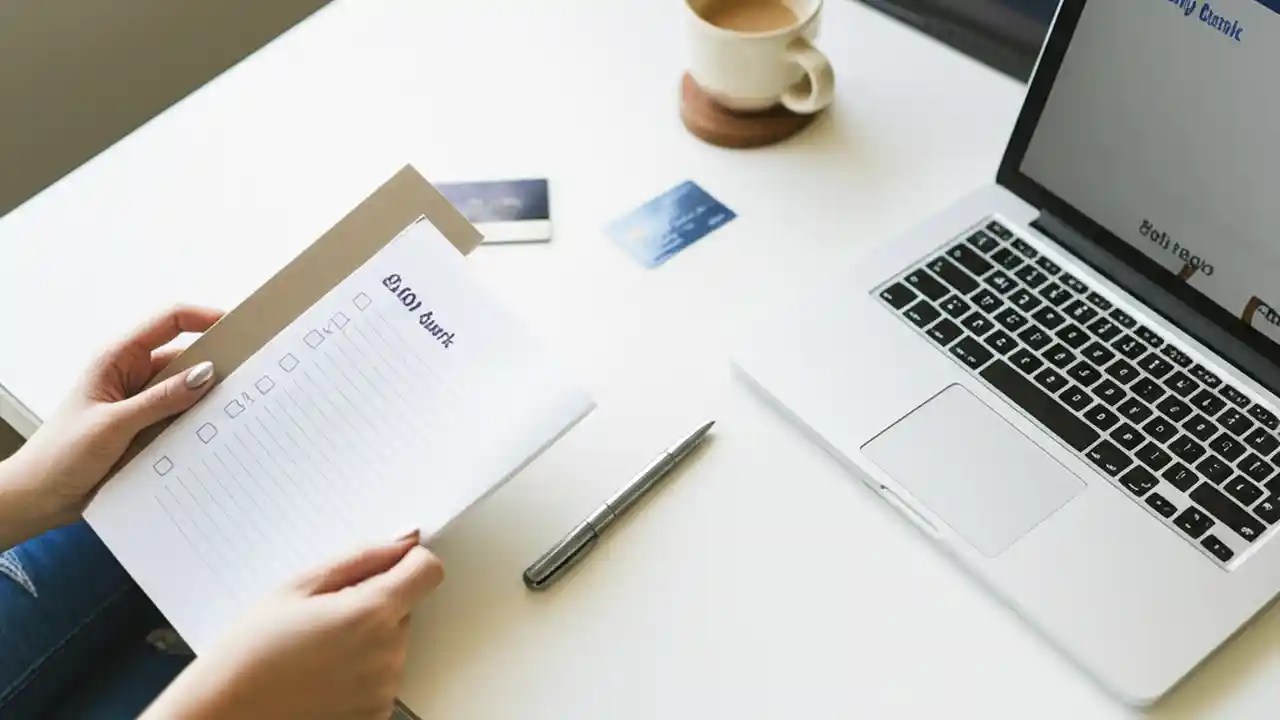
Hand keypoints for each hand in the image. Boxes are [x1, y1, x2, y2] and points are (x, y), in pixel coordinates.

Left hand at [0, 305, 221, 546]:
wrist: (39, 499)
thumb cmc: (61, 456)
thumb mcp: (113, 425)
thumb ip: (161, 399)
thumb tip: (207, 374)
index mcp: (117, 358)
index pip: (169, 321)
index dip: (205, 317)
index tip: (240, 329)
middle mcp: (131, 375)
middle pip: (184, 357)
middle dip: (216, 364)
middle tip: (250, 376)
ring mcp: (140, 402)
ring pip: (186, 391)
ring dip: (206, 400)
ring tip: (237, 409)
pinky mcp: (146, 428)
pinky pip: (181, 418)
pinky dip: (197, 424)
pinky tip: (215, 435)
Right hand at [145, 533, 443, 719]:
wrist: (223, 718)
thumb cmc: (248, 654)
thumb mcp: (297, 587)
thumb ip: (360, 558)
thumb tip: (405, 540)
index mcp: (371, 615)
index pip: (428, 571)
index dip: (408, 562)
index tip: (384, 565)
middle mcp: (387, 656)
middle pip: (406, 608)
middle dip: (374, 603)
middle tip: (322, 616)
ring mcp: (383, 690)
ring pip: (392, 643)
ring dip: (366, 639)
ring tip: (313, 650)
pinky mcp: (375, 715)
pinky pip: (381, 676)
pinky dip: (360, 672)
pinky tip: (319, 675)